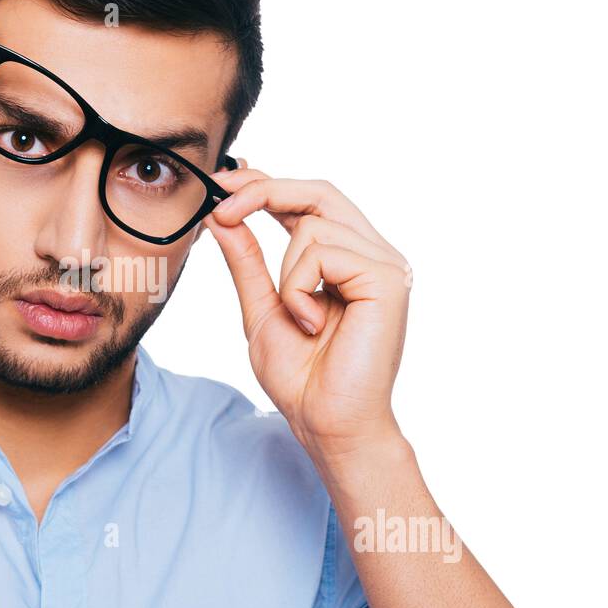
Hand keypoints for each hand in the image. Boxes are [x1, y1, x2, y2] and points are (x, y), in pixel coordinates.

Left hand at [205, 164, 412, 458]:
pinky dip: (299, 287)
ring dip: (285, 273)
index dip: (265, 183)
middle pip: (319, 191)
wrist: (327, 423)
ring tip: (298, 318)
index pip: (309, 200)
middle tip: (221, 208)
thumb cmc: (302, 378)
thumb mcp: (261, 307)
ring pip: (312, 224)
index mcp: (346, 258)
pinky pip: (323, 252)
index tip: (220, 183)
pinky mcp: (388, 278)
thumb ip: (247, 261)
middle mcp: (372, 253)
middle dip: (263, 191)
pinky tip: (312, 323)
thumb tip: (221, 215)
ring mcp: (385, 263)